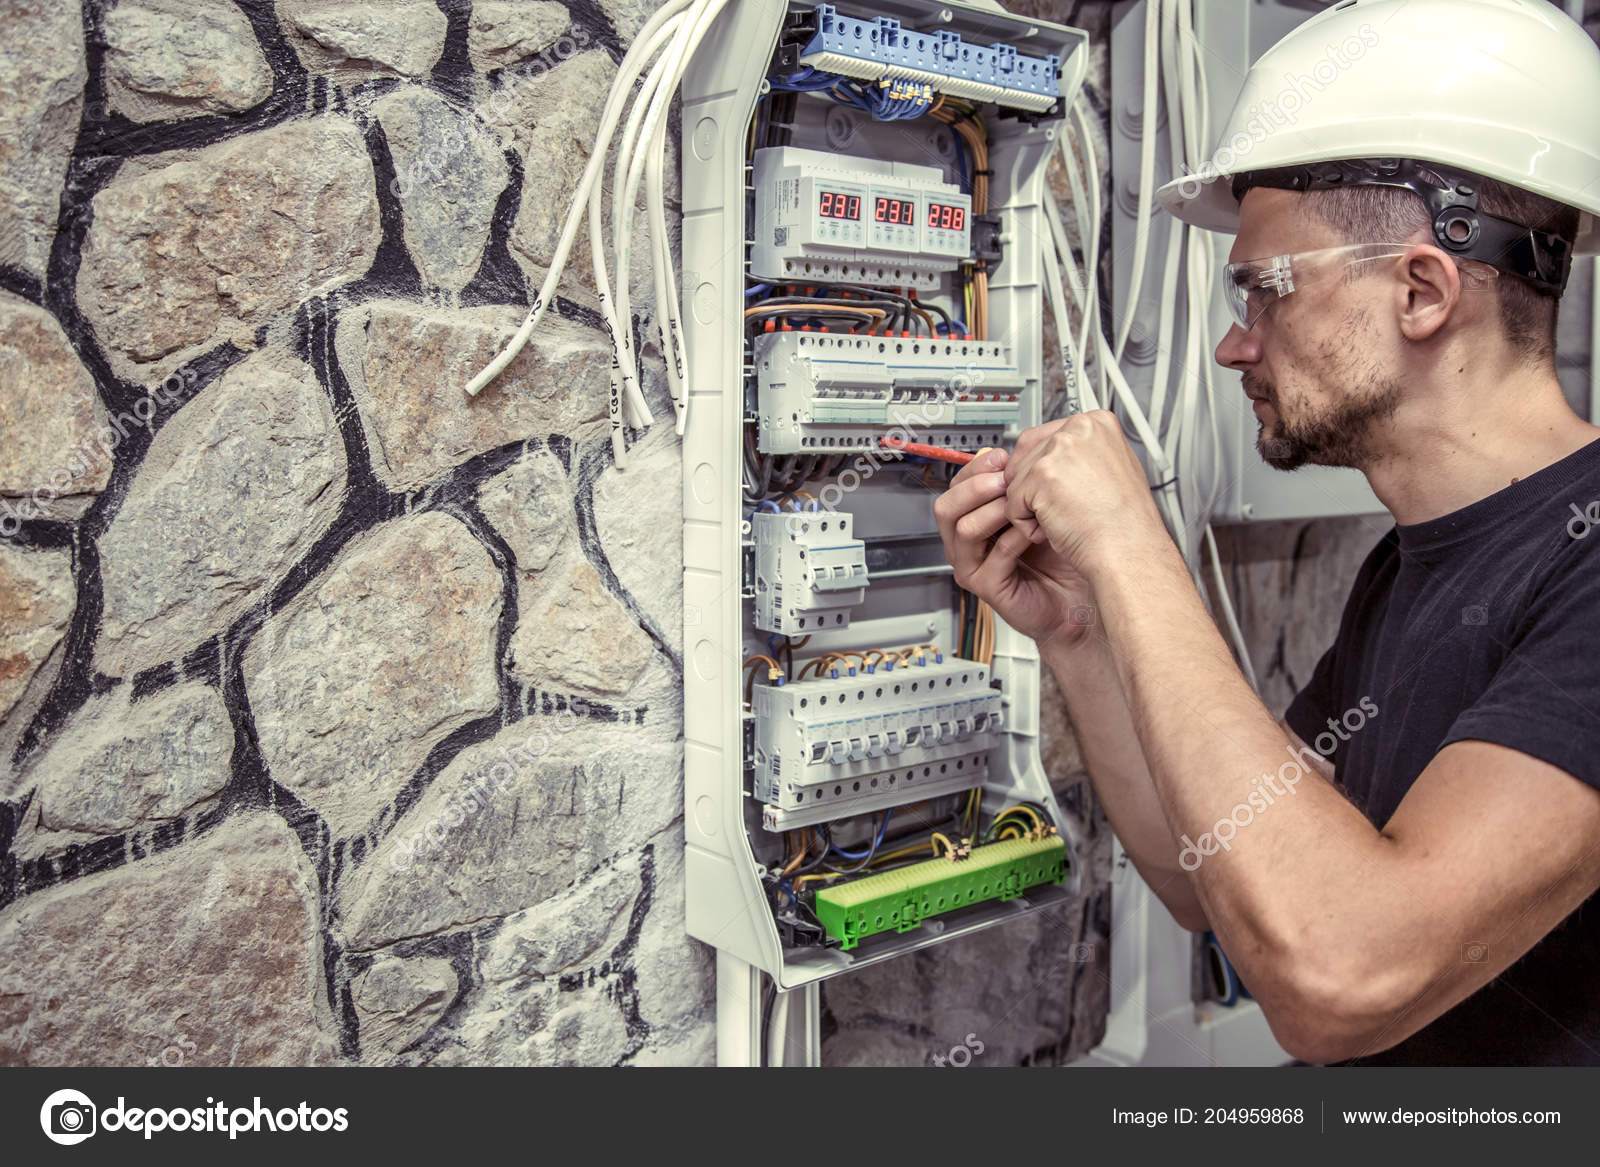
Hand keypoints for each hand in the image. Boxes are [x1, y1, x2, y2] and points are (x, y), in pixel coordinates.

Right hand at [932, 447, 1098, 648]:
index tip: (1002, 457)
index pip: (956, 487)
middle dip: (975, 487)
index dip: (975, 468)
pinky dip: (1014, 537)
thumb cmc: (1062, 556)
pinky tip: (1035, 529)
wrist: (1079, 598)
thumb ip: (1024, 484)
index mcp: (974, 520)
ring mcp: (974, 566)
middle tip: (1005, 478)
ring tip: (1021, 503)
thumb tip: (1019, 450)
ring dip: (994, 510)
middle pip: (946, 507)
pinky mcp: (988, 587)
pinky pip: (992, 555)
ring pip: (963, 528)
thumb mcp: (1041, 508)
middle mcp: (967, 544)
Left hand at [1002, 412, 1169, 580]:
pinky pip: (1012, 503)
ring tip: (1066, 519)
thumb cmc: (1125, 523)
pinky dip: (1028, 525)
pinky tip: (1057, 528)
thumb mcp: (1112, 471)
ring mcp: (1059, 448)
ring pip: (1016, 479)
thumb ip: (1080, 456)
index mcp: (1097, 423)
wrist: (1129, 550)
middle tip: (1063, 509)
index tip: (1060, 489)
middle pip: (1024, 455)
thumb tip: (1052, 456)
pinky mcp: (1041, 474)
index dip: (1043, 471)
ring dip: (1032, 508)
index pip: (1044, 437)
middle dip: (1032, 488)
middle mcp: (1078, 428)